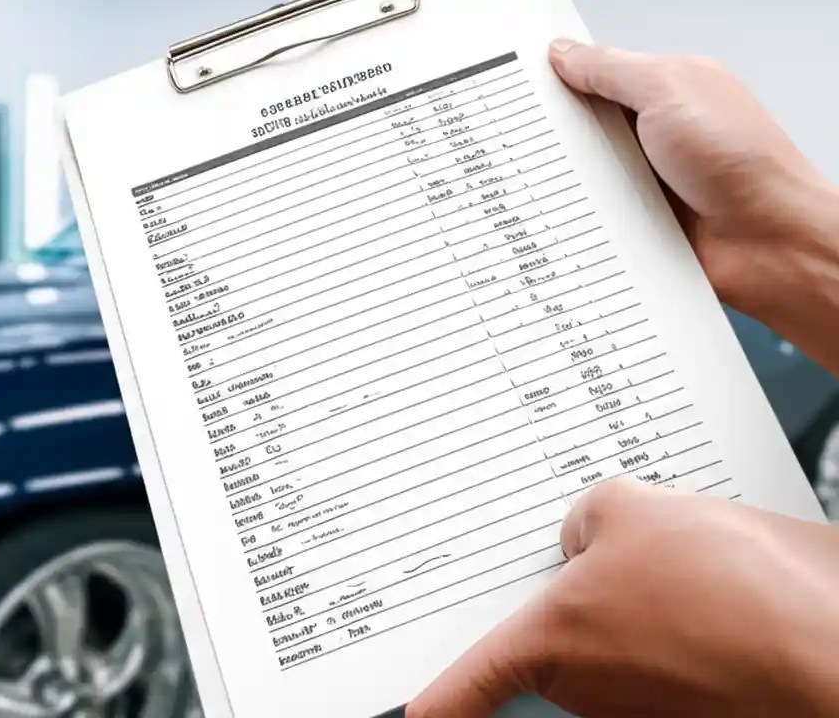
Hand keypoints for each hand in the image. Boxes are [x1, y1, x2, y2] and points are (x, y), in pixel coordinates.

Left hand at [404, 478, 838, 716]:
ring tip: (682, 568)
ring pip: (616, 644)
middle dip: (567, 601)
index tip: (411, 714)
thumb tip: (587, 537)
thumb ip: (587, 517)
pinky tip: (715, 591)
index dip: (434, 701)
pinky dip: (679, 623)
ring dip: (633, 606)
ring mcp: (643, 704)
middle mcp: (590, 689)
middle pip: (551, 645)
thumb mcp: (634, 509)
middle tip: (596, 552)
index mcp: (550, 641)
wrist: (830, 647)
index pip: (465, 686)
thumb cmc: (731, 589)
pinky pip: (666, 653)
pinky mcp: (692, 703)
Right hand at [547, 39, 838, 375]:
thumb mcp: (669, 91)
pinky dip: (576, 217)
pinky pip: (591, 215)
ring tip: (542, 177)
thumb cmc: (744, 164)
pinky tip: (563, 215)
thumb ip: (612, 70)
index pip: (599, 73)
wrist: (770, 244)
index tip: (520, 85)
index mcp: (667, 90)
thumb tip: (565, 55)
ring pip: (580, 174)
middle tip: (520, 134)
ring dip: (564, 179)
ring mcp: (644, 180)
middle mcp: (655, 134)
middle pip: (582, 126)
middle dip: (552, 131)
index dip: (561, 77)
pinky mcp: (636, 221)